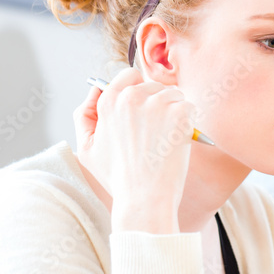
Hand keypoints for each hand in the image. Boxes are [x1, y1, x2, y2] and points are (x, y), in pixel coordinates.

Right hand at [74, 67, 194, 232]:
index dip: (138, 90)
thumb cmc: (117, 177)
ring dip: (174, 113)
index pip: (129, 75)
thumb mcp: (86, 148)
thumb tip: (96, 88)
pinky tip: (177, 141)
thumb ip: (85, 114)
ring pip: (174, 96)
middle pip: (154, 86)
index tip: (143, 107)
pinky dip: (188, 122)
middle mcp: (132, 97)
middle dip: (157, 104)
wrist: (145, 197)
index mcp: (108, 101)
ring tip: (165, 140)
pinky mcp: (180, 113)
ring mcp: (158, 103)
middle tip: (155, 133)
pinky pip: (189, 107)